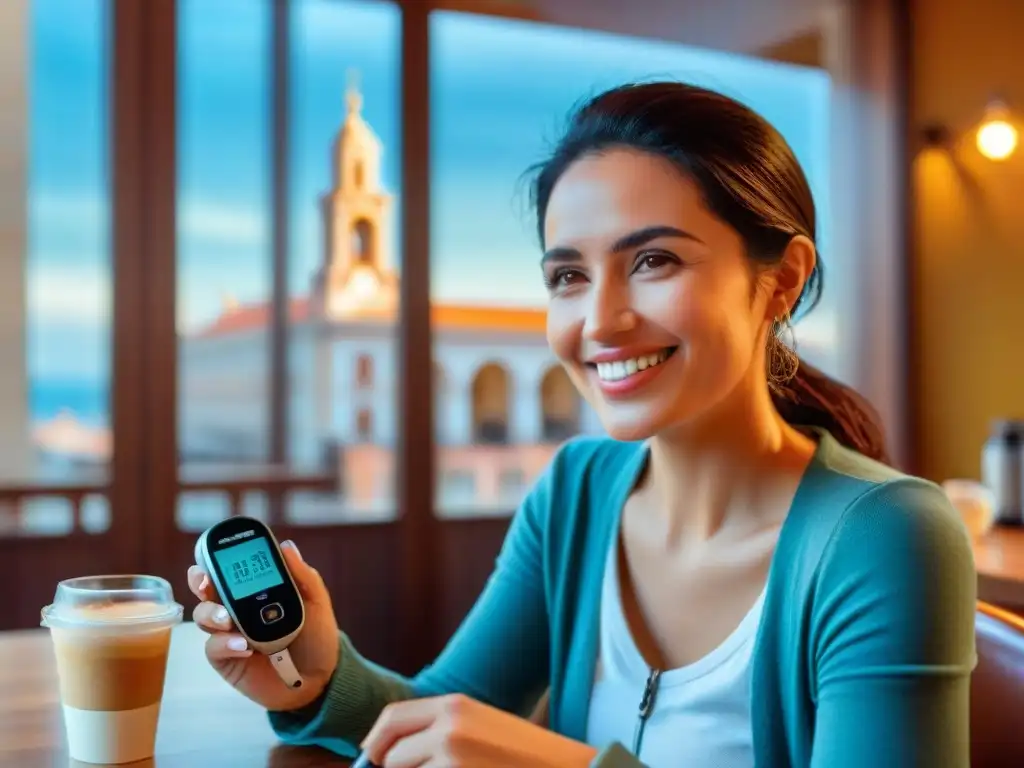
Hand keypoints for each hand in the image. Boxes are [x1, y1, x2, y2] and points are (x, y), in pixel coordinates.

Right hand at [186, 540, 339, 711]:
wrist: (320, 677)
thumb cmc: (317, 637)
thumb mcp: (316, 602)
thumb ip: (302, 575)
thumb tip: (287, 546)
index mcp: (257, 593)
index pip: (231, 573)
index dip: (218, 562)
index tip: (215, 555)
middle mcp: (238, 611)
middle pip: (208, 592)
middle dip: (201, 582)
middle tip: (206, 583)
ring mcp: (230, 635)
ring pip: (205, 617)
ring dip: (211, 614)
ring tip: (227, 619)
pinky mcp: (228, 660)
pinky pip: (214, 647)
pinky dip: (224, 643)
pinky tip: (243, 646)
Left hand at [359, 693, 597, 767]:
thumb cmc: (523, 755)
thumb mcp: (480, 726)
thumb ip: (439, 729)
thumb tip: (388, 751)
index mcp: (455, 705)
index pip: (391, 718)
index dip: (376, 741)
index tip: (376, 758)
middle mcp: (449, 728)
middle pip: (391, 754)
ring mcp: (452, 760)